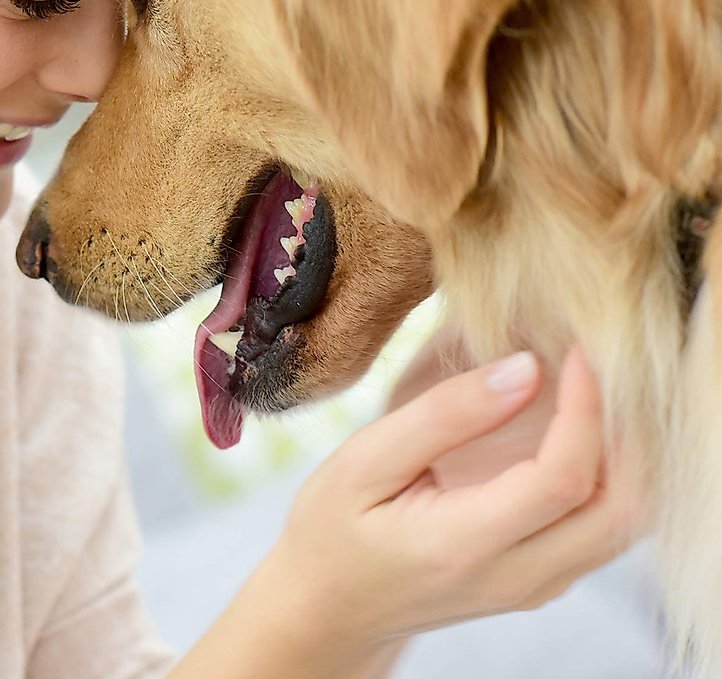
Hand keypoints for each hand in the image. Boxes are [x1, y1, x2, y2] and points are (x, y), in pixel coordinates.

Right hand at [272, 346, 644, 661]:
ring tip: (590, 390)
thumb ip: (445, 416)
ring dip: (626, 455)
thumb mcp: (366, 460)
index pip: (564, 480)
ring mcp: (536, 588)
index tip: (574, 352)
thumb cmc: (334, 527)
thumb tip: (526, 368)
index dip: (585, 409)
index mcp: (465, 546)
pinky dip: (611, 476)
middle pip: (620, 511)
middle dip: (626, 432)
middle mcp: (517, 578)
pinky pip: (604, 530)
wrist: (331, 606)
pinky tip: (577, 429)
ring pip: (625, 525)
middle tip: (595, 366)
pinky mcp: (541, 581)